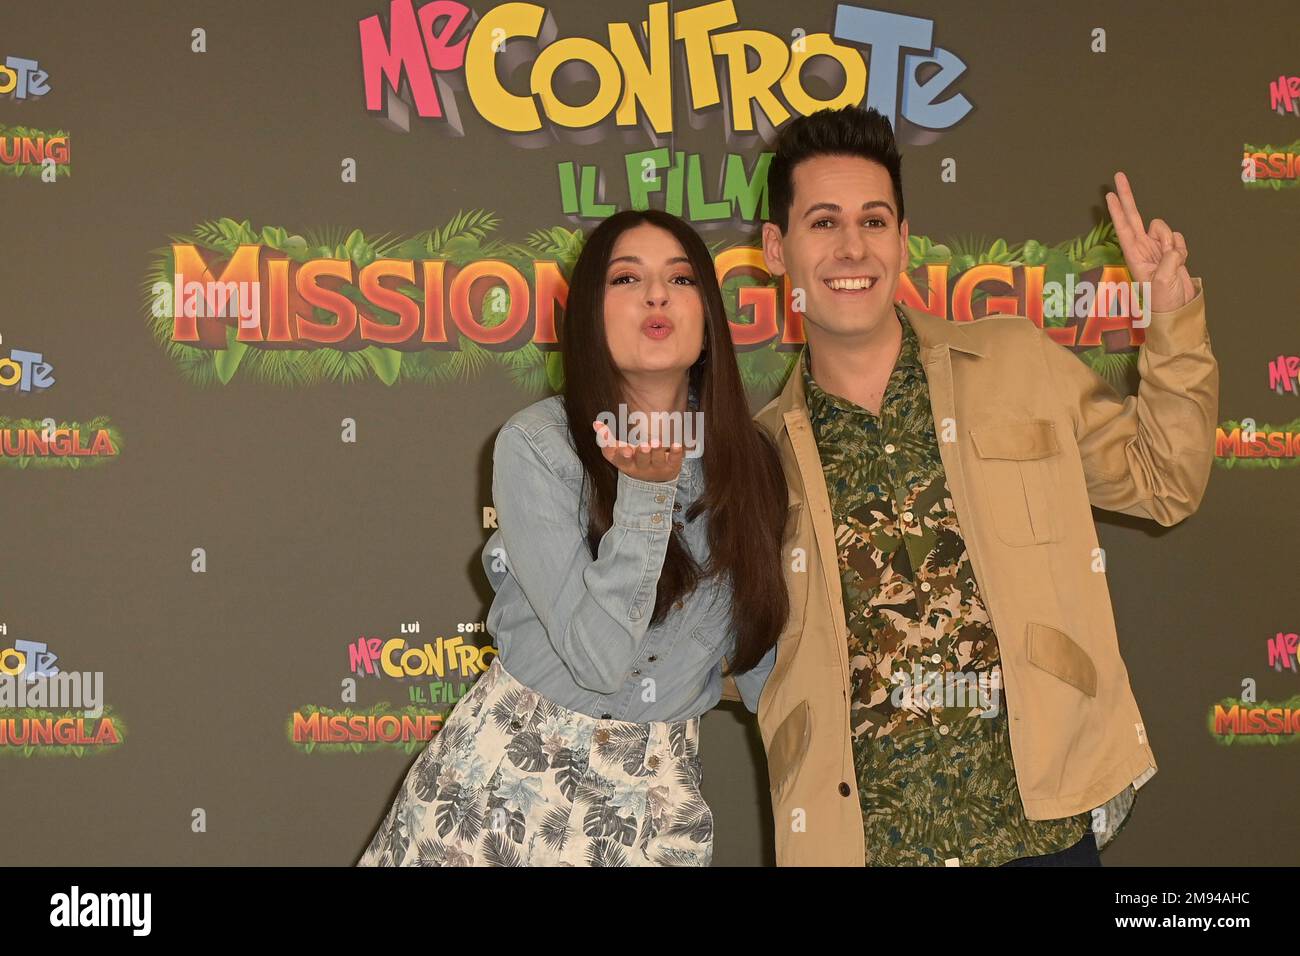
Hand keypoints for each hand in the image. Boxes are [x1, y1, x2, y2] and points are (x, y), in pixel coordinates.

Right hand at [593, 421, 684, 482]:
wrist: (653, 480)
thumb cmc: (632, 460)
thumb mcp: (617, 453)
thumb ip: (606, 439)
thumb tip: (595, 423)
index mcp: (625, 464)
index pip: (619, 460)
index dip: (621, 454)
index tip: (624, 448)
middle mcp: (640, 468)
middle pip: (641, 461)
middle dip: (642, 454)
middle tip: (644, 446)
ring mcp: (656, 468)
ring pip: (657, 460)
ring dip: (657, 451)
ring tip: (656, 442)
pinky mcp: (670, 467)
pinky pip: (674, 460)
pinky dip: (676, 453)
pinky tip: (676, 444)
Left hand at [1105, 170, 1195, 313]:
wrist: (1179, 308)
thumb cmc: (1164, 301)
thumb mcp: (1162, 281)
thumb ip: (1168, 258)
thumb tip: (1171, 245)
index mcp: (1134, 255)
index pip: (1124, 227)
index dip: (1117, 210)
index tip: (1109, 194)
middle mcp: (1142, 248)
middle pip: (1134, 216)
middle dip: (1127, 196)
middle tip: (1118, 175)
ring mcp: (1157, 248)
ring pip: (1164, 228)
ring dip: (1172, 243)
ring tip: (1171, 262)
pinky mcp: (1171, 250)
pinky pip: (1179, 238)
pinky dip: (1182, 249)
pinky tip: (1179, 262)